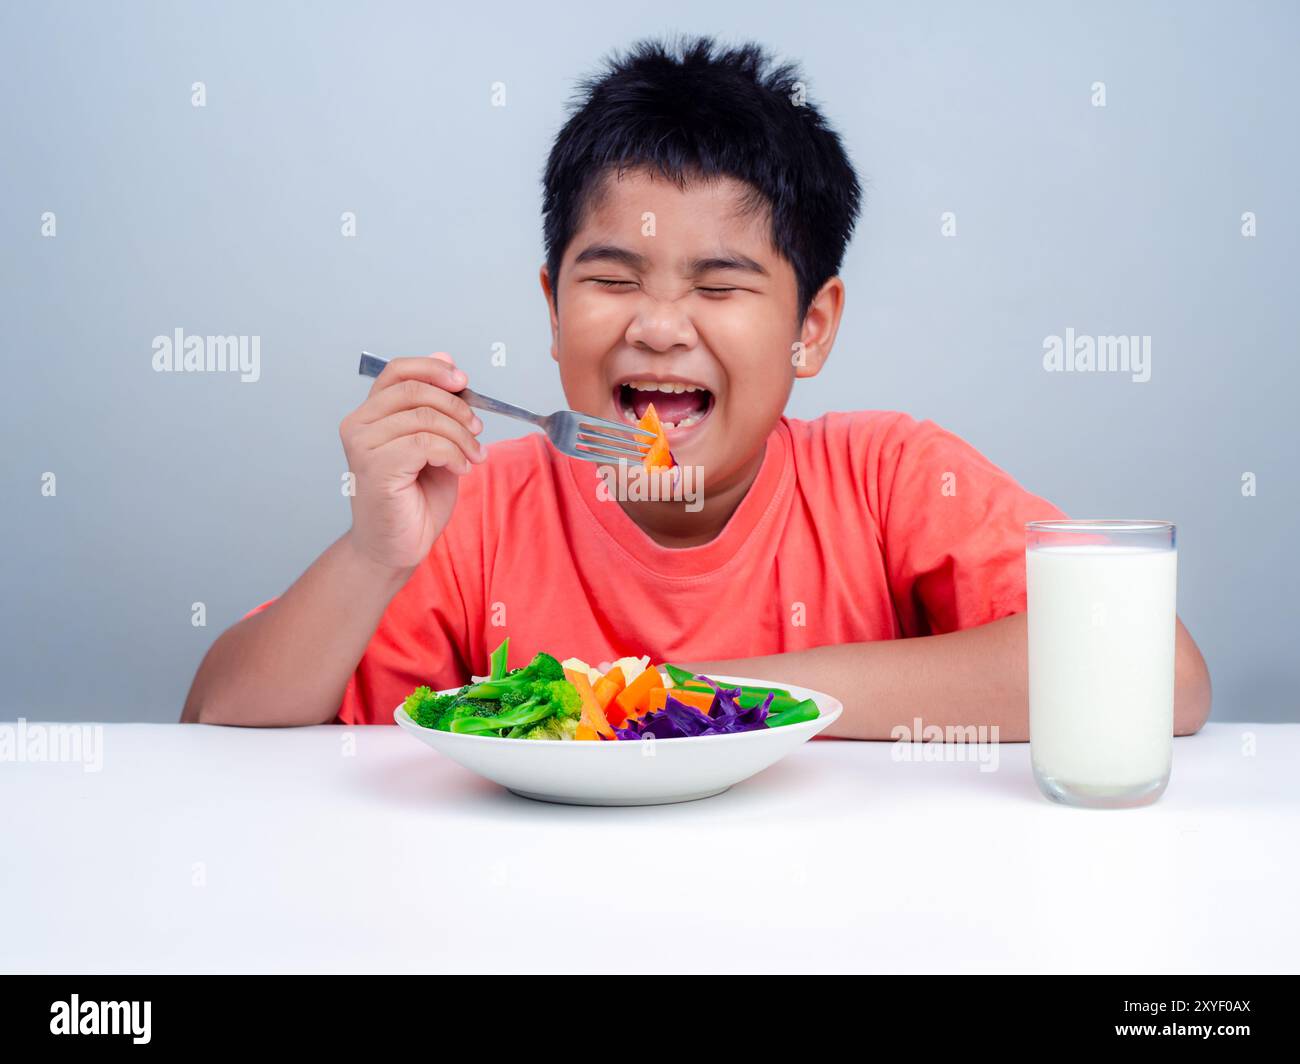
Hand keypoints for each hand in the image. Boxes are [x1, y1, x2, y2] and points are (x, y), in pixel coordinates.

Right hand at [339, 353, 485, 570]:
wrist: (398, 547)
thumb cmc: (414, 499)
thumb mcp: (434, 442)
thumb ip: (437, 406)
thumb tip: (447, 360)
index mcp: (370, 414)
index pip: (399, 370)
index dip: (434, 369)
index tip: (464, 382)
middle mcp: (358, 424)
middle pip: (415, 390)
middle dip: (457, 407)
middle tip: (478, 431)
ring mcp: (363, 445)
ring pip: (426, 418)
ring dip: (461, 436)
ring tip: (473, 456)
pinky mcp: (375, 467)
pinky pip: (427, 443)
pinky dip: (453, 454)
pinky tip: (460, 469)